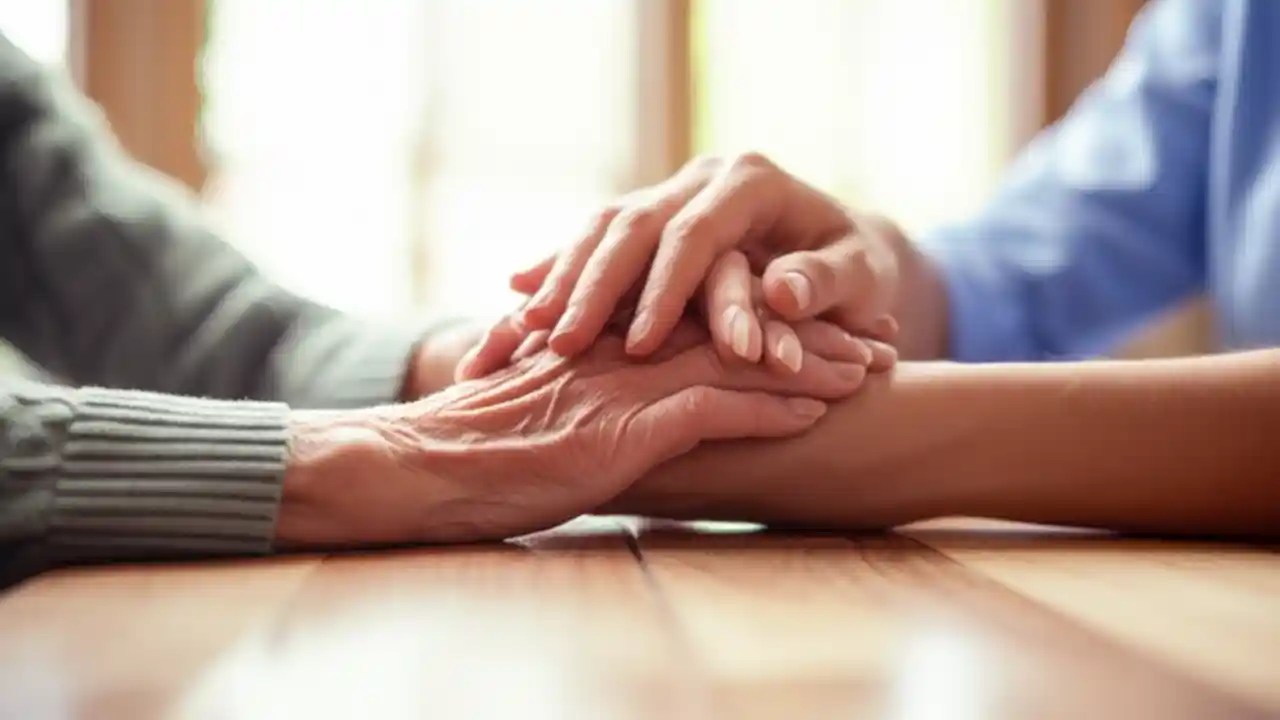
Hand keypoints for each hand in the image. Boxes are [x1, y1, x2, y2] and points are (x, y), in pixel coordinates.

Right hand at [277, 321, 871, 547]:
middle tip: (871, 335)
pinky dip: (768, 408)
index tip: (823, 328)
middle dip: (809, 328)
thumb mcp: (547, 406)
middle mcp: (623, 342)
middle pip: (735, 321)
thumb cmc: (476, 451)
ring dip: (810, 363)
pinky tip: (816, 410)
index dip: (769, 317)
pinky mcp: (622, 423)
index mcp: (609, 331)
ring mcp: (624, 378)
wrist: (420, 468)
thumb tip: (640, 409)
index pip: (705, 309)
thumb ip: (596, 391)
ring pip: (737, 356)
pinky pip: (713, 407)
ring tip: (870, 370)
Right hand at [463, 153, 902, 376]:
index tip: (637, 345)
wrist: (847, 251)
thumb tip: (784, 291)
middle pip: (633, 225)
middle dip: (592, 284)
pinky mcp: (656, 214)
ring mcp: (676, 191)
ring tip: (528, 324)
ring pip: (605, 226)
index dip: (664, 291)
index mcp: (752, 181)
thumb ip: (826, 283)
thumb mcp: (860, 277)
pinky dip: (562, 265)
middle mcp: (706, 176)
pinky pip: (600, 237)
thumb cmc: (857, 272)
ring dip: (565, 276)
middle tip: (558, 337)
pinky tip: (521, 291)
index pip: (695, 234)